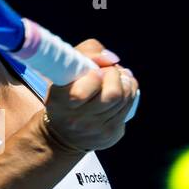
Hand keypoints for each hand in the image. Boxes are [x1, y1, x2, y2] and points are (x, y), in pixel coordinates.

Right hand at [38, 39, 137, 153]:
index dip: (94, 77)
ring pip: (124, 99)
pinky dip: (129, 91)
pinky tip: (122, 88)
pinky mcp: (111, 134)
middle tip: (108, 71)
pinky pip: (128, 106)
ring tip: (117, 77)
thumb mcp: (65, 69)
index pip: (80, 94)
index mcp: (60, 102)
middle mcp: (77, 120)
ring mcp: (95, 130)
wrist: (63, 134)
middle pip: (112, 94)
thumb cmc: (66, 91)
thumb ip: (87, 53)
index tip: (95, 71)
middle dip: (114, 75)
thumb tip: (112, 59)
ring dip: (124, 81)